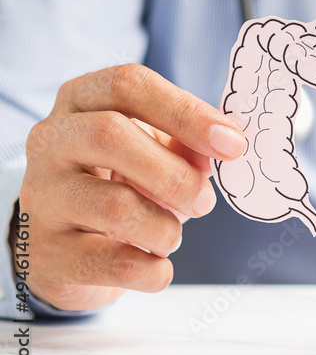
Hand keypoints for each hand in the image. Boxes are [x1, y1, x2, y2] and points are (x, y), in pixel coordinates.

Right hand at [14, 64, 246, 310]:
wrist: (67, 248)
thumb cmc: (119, 184)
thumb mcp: (153, 151)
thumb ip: (187, 142)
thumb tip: (225, 143)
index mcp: (82, 100)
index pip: (129, 85)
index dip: (187, 113)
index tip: (233, 144)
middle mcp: (51, 140)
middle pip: (110, 134)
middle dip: (176, 174)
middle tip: (205, 201)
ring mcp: (42, 196)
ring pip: (115, 205)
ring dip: (166, 228)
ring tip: (171, 235)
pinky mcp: (48, 252)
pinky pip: (116, 262)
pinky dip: (153, 269)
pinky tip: (155, 264)